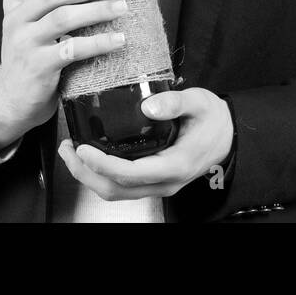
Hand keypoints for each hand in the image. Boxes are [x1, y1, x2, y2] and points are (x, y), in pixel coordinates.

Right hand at [0, 0, 129, 150]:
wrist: (10, 99)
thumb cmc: (29, 57)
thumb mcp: (29, 26)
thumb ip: (48, 6)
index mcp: (14, 5)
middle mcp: (16, 20)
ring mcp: (26, 43)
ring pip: (64, 19)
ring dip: (97, 11)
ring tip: (122, 8)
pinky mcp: (39, 66)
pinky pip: (73, 49)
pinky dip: (98, 43)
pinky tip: (117, 39)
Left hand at [57, 87, 233, 199]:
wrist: (229, 135)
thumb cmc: (214, 120)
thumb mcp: (200, 102)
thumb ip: (175, 102)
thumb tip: (148, 106)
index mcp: (175, 165)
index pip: (131, 174)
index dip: (102, 164)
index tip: (82, 148)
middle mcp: (165, 182)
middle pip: (116, 189)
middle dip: (85, 173)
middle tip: (67, 149)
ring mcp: (158, 185)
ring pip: (116, 192)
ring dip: (89, 176)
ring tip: (70, 152)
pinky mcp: (153, 181)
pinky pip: (122, 186)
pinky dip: (100, 175)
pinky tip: (90, 156)